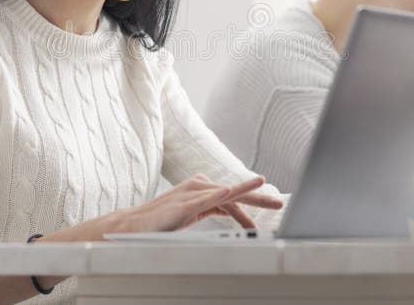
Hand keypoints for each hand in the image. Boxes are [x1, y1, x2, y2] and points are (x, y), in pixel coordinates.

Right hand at [110, 174, 282, 233]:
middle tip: (279, 203)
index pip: (234, 197)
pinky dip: (219, 195)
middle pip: (234, 191)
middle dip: (258, 196)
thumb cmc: (162, 221)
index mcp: (203, 190)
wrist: (135, 226)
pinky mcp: (183, 204)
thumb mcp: (193, 214)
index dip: (252, 205)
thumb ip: (211, 208)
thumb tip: (232, 209)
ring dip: (246, 191)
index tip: (271, 211)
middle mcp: (199, 187)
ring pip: (225, 192)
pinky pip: (205, 199)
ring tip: (264, 189)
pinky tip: (231, 192)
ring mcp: (192, 193)